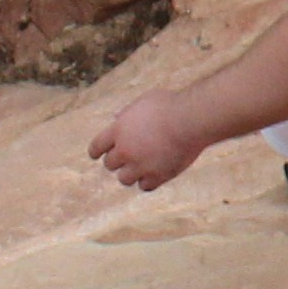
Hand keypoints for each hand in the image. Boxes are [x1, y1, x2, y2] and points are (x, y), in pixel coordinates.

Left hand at [87, 93, 213, 191]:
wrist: (190, 120)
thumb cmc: (170, 106)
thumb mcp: (144, 102)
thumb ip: (128, 112)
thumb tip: (116, 118)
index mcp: (118, 130)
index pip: (96, 147)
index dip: (97, 151)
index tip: (98, 154)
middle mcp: (125, 150)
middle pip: (110, 164)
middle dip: (118, 160)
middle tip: (128, 156)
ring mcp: (141, 165)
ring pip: (125, 179)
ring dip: (131, 173)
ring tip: (142, 167)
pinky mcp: (157, 176)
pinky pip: (145, 186)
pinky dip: (148, 181)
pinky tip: (155, 173)